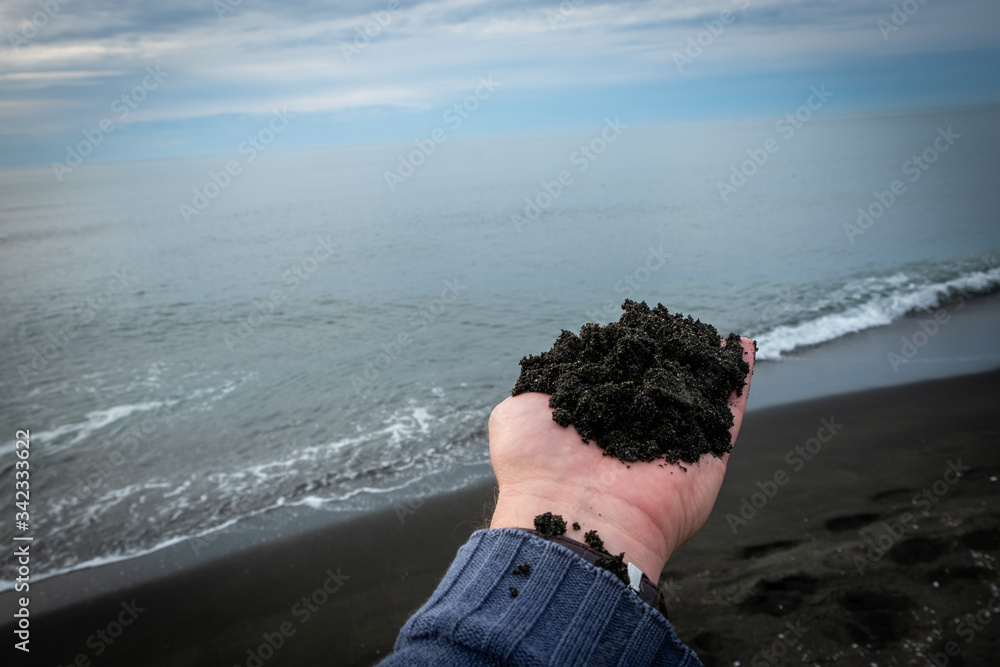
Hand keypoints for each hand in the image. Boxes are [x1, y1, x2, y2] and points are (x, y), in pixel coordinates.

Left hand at [489, 337, 754, 577]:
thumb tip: (561, 361)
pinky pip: (728, 413)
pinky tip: (742, 349)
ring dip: (706, 363)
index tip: (634, 326)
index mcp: (590, 421)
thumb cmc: (537, 468)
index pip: (614, 377)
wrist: (573, 520)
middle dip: (669, 354)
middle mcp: (631, 430)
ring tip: (713, 335)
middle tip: (677, 326)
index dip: (625, 351)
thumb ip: (542, 382)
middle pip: (658, 383)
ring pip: (695, 393)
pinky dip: (738, 381)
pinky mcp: (705, 455)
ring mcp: (670, 442)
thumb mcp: (518, 414)